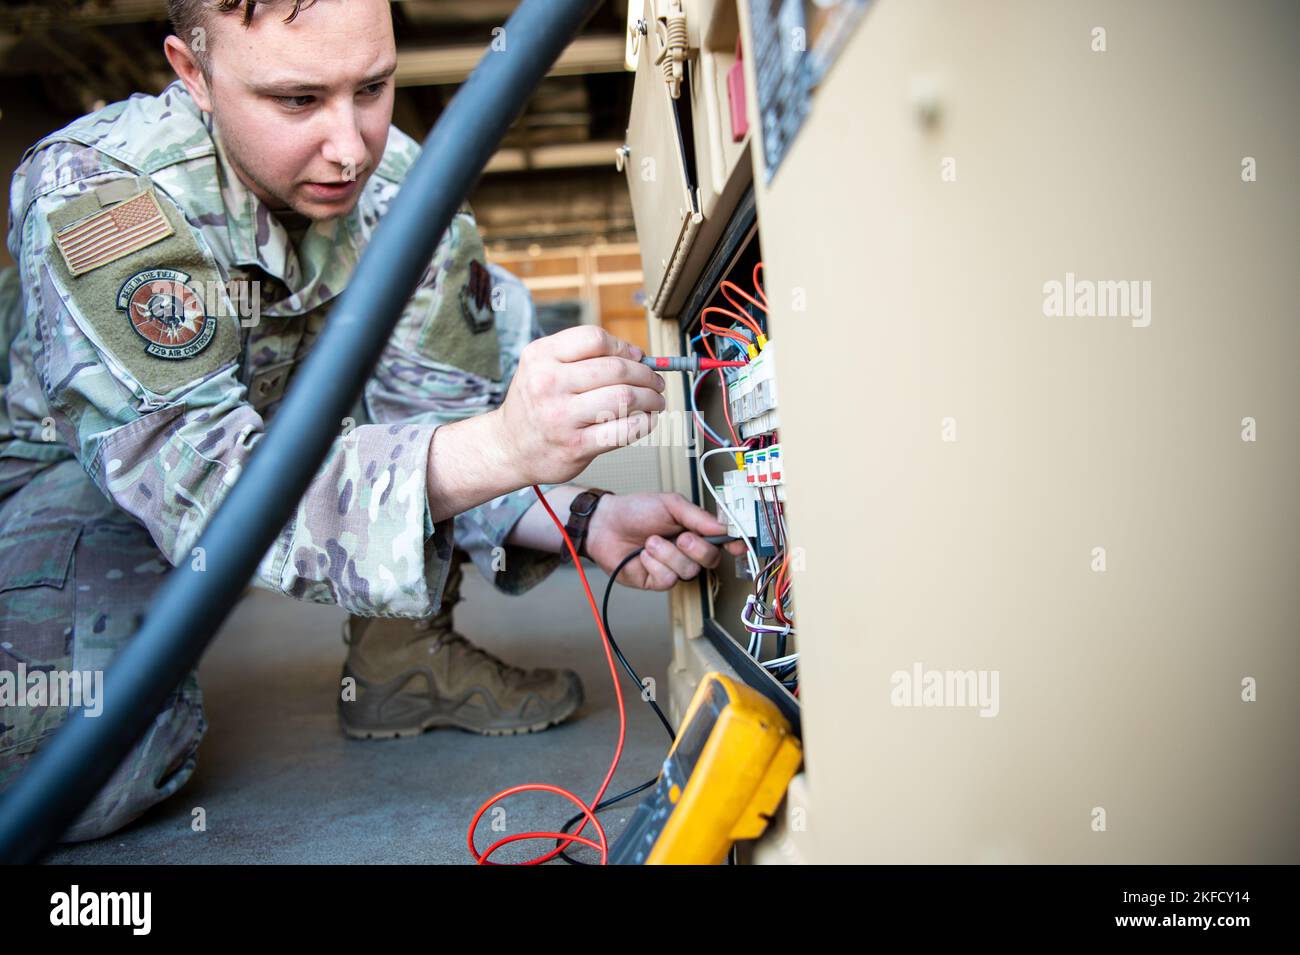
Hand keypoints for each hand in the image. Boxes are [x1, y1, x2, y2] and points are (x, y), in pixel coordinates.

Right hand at [492, 326, 666, 485]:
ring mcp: (562, 417)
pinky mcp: (576, 446)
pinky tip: (646, 421)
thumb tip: (636, 355)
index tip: (637, 357)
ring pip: (623, 398)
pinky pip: (623, 431)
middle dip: (646, 374)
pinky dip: (644, 424)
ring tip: (655, 401)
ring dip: (650, 399)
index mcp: (541, 357)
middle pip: (615, 369)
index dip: (624, 347)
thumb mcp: (542, 367)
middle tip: (656, 381)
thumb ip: (582, 357)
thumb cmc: (534, 406)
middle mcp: (548, 384)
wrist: (508, 448)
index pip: (595, 339)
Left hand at [583, 492, 748, 590]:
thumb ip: (697, 516)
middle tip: (681, 537)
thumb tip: (723, 526)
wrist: (605, 524)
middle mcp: (686, 551)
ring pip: (688, 571)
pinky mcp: (656, 581)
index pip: (722, 541)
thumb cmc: (636, 510)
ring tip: (650, 542)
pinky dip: (655, 565)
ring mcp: (672, 567)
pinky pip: (668, 579)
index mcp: (695, 530)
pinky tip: (643, 555)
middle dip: (697, 549)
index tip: (738, 545)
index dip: (734, 545)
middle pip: (710, 560)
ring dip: (668, 554)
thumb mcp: (670, 504)